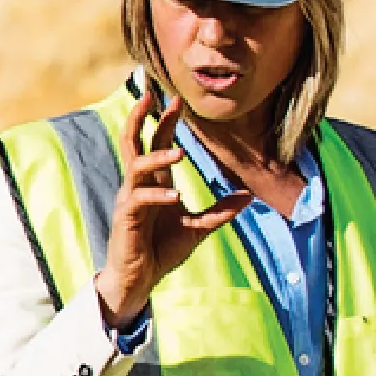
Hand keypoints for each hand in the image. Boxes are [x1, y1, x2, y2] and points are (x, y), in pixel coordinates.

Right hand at [91, 82, 251, 330]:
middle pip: (134, 142)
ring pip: (136, 166)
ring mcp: (129, 199)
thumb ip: (220, 211)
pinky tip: (175, 197)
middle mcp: (138, 185)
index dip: (163, 121)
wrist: (140, 279)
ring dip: (157, 157)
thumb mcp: (198, 228)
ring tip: (179, 153)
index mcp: (153, 183)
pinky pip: (139, 198)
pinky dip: (158, 196)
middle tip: (153, 96)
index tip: (177, 101)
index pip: (155, 143)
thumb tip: (249, 196)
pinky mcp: (126, 217)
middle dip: (142, 118)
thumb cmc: (161, 250)